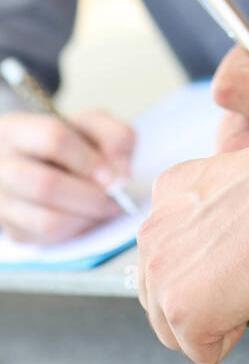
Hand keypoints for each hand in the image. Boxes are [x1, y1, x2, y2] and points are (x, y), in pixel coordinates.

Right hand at [0, 108, 134, 242]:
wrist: (44, 161)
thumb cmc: (70, 141)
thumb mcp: (95, 125)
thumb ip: (116, 138)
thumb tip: (120, 175)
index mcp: (16, 129)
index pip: (52, 139)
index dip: (89, 160)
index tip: (115, 176)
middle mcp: (1, 165)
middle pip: (45, 185)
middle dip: (91, 196)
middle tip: (116, 198)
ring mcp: (3, 201)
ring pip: (46, 220)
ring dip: (87, 218)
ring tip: (107, 209)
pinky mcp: (12, 229)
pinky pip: (47, 239)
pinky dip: (76, 230)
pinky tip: (89, 216)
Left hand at [137, 121, 248, 363]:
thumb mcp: (238, 179)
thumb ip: (215, 209)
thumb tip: (225, 238)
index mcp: (167, 192)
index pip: (169, 254)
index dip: (208, 265)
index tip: (238, 255)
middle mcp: (152, 232)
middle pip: (161, 295)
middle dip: (201, 297)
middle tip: (245, 278)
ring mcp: (163, 275)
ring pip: (175, 330)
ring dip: (213, 320)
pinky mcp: (184, 312)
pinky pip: (204, 351)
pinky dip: (233, 337)